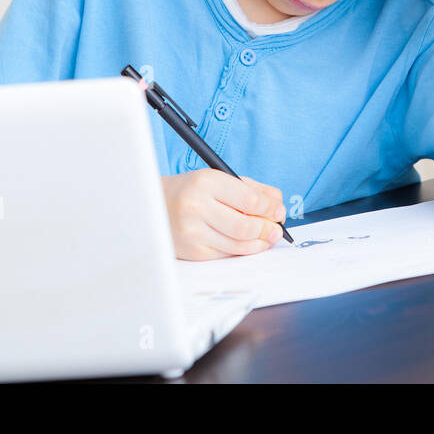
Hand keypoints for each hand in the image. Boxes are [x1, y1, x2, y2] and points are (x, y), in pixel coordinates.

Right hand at [161, 170, 287, 260]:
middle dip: (268, 229)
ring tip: (267, 237)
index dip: (270, 208)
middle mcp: (196, 207)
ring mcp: (192, 232)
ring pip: (238, 245)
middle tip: (277, 228)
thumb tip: (278, 205)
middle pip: (245, 226)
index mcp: (206, 182)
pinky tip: (249, 243)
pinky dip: (243, 250)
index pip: (249, 200)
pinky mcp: (192, 251)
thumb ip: (251, 189)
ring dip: (260, 243)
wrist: (155, 204)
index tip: (279, 210)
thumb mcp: (219, 178)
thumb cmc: (192, 190)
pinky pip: (226, 254)